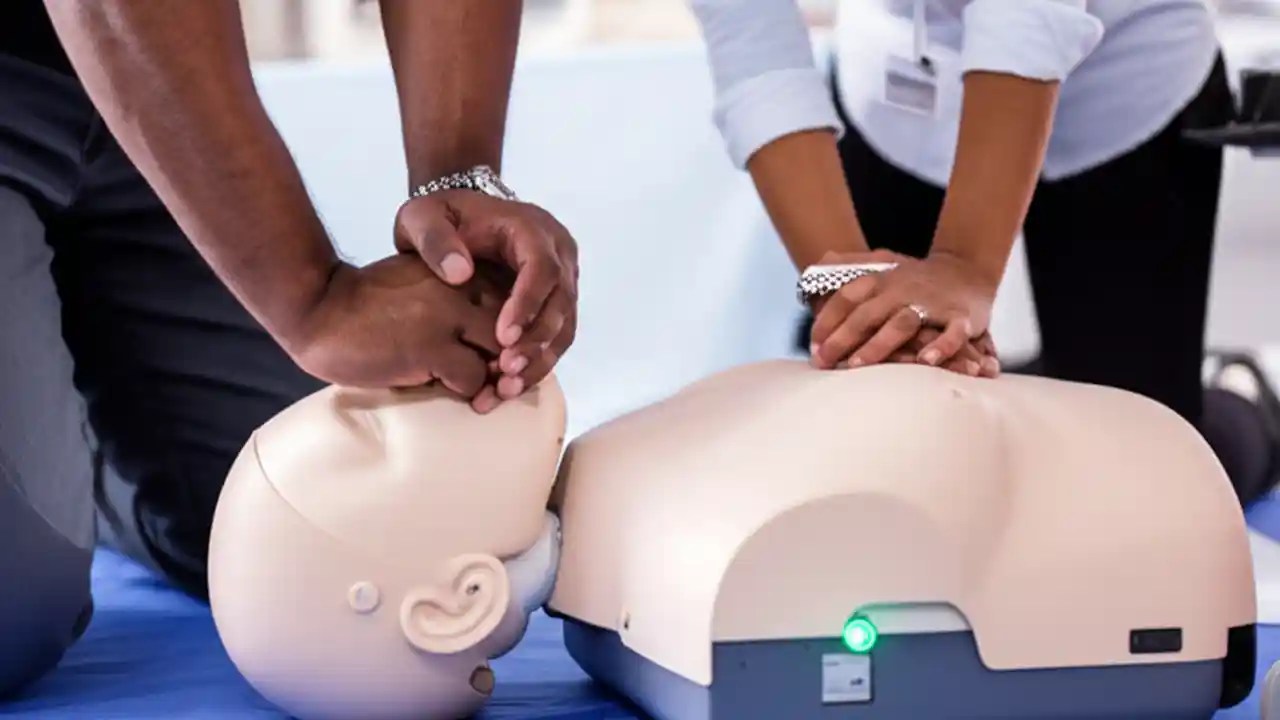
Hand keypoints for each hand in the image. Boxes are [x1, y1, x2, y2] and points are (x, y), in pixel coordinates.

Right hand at [287, 254, 509, 410]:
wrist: (318, 310)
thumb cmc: (370, 304)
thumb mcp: (421, 285)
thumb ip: (459, 299)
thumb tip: (499, 336)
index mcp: (460, 267)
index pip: (512, 300)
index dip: (513, 330)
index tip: (501, 351)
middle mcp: (461, 286)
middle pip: (516, 328)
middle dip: (512, 358)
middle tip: (499, 380)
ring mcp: (447, 315)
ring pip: (502, 356)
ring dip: (492, 379)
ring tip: (476, 390)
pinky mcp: (430, 347)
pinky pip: (471, 378)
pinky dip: (464, 390)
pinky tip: (441, 386)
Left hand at [394, 190, 577, 401]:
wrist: (455, 222)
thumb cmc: (440, 218)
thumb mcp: (422, 217)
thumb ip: (434, 240)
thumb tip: (460, 274)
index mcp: (531, 227)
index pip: (543, 267)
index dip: (528, 303)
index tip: (502, 336)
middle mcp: (556, 253)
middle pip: (561, 302)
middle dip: (536, 340)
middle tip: (505, 369)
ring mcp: (561, 279)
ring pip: (564, 326)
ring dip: (540, 360)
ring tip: (507, 388)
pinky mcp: (554, 304)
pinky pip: (555, 338)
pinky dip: (536, 364)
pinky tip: (510, 386)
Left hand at [809, 249, 997, 372]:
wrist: (967, 270)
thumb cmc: (914, 277)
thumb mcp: (882, 264)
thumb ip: (849, 265)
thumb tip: (815, 266)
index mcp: (882, 279)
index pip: (847, 296)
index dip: (827, 320)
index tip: (813, 345)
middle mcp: (903, 290)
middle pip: (867, 314)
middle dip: (841, 338)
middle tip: (822, 363)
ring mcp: (932, 304)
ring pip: (902, 323)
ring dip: (878, 345)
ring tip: (856, 365)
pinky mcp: (961, 318)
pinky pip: (952, 333)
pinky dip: (941, 346)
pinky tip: (926, 361)